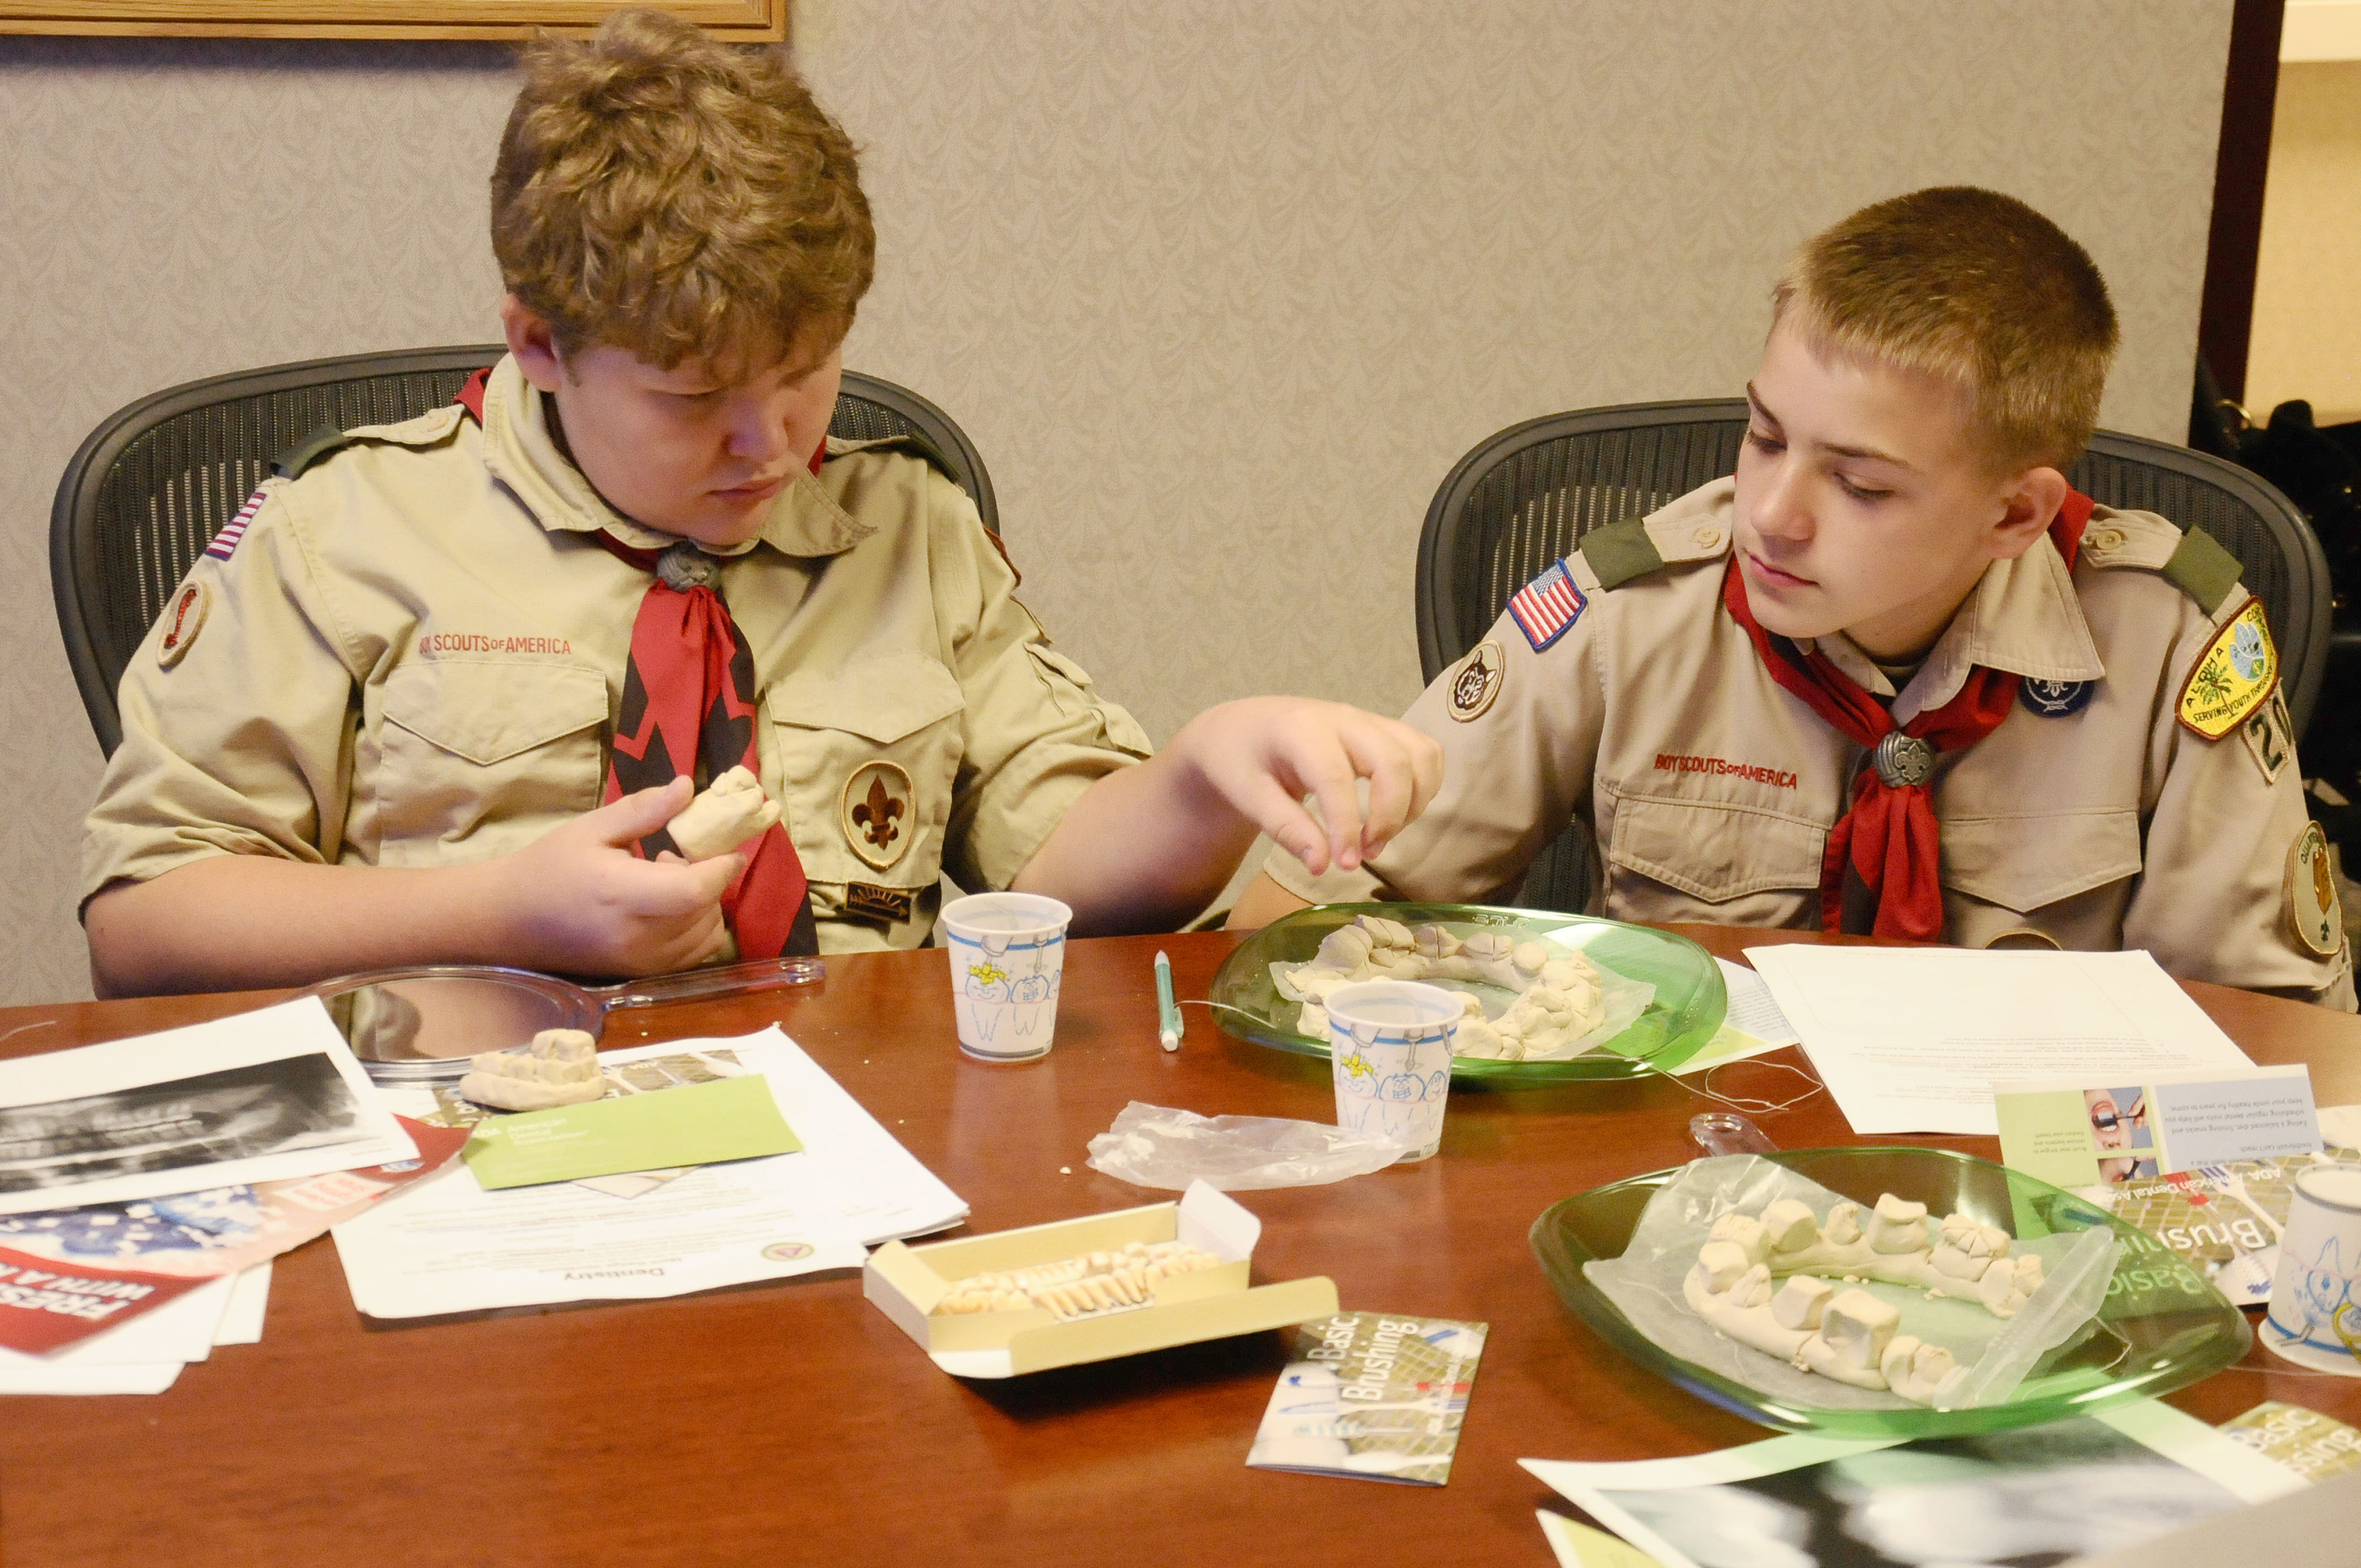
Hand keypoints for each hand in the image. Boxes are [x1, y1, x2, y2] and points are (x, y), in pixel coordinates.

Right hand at [501, 777, 744, 974]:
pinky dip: (697, 928)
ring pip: (706, 935)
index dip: (721, 868)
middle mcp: (637, 936)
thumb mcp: (592, 828)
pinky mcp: (641, 973)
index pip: (694, 890)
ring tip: (666, 881)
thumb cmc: (550, 867)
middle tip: (675, 857)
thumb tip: (688, 787)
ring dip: (705, 904)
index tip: (729, 846)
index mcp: (622, 895)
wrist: (511, 921)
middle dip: (709, 879)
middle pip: (705, 911)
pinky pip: (693, 954)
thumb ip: (643, 810)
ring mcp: (641, 962)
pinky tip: (667, 907)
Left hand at [1167, 697, 1442, 875]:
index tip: (1344, 865)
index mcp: (1301, 729)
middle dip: (1390, 816)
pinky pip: (1425, 752)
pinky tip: (1397, 814)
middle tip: (1365, 854)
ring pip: (1420, 754)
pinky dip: (1424, 786)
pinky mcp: (1384, 731)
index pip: (1336, 777)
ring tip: (1379, 837)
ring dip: (1413, 803)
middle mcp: (1343, 718)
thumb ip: (1285, 828)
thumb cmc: (1240, 761)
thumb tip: (1323, 866)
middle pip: (1394, 761)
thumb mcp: (1247, 796)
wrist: (1241, 728)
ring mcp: (1369, 721)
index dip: (1346, 825)